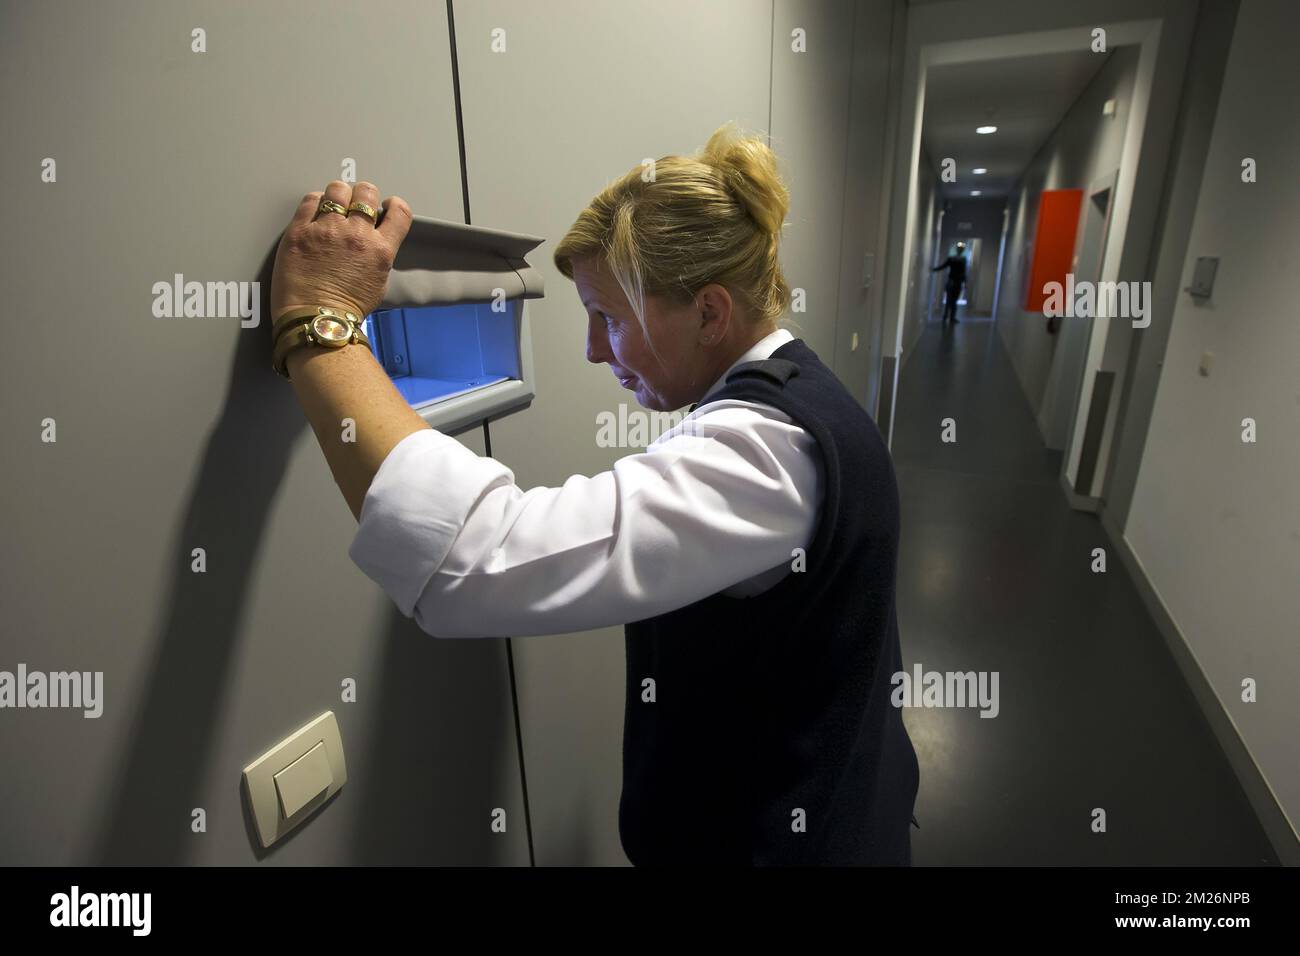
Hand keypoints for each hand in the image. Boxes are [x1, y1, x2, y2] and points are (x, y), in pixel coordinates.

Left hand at [270, 180, 412, 324]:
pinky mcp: (300, 231)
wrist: (316, 320)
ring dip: (337, 195)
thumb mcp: (378, 281)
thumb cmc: (348, 308)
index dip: (394, 204)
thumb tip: (373, 238)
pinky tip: (314, 213)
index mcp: (380, 250)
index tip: (386, 206)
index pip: (399, 212)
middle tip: (354, 205)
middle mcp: (356, 235)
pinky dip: (314, 202)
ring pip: (337, 189)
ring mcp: (327, 230)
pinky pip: (309, 200)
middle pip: (366, 192)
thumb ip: (378, 254)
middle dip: (362, 195)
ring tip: (332, 206)